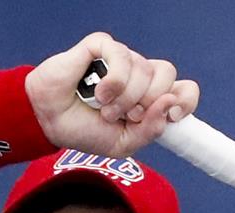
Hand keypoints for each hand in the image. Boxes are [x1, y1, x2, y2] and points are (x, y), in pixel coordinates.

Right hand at [27, 32, 199, 157]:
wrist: (49, 122)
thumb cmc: (84, 130)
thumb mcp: (123, 144)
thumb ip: (150, 131)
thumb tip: (169, 104)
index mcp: (149, 96)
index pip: (184, 89)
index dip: (185, 99)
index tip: (173, 114)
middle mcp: (139, 74)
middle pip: (166, 76)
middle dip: (147, 102)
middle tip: (126, 117)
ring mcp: (121, 58)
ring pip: (144, 69)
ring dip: (125, 99)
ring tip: (104, 109)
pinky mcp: (101, 46)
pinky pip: (122, 56)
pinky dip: (114, 80)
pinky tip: (99, 93)